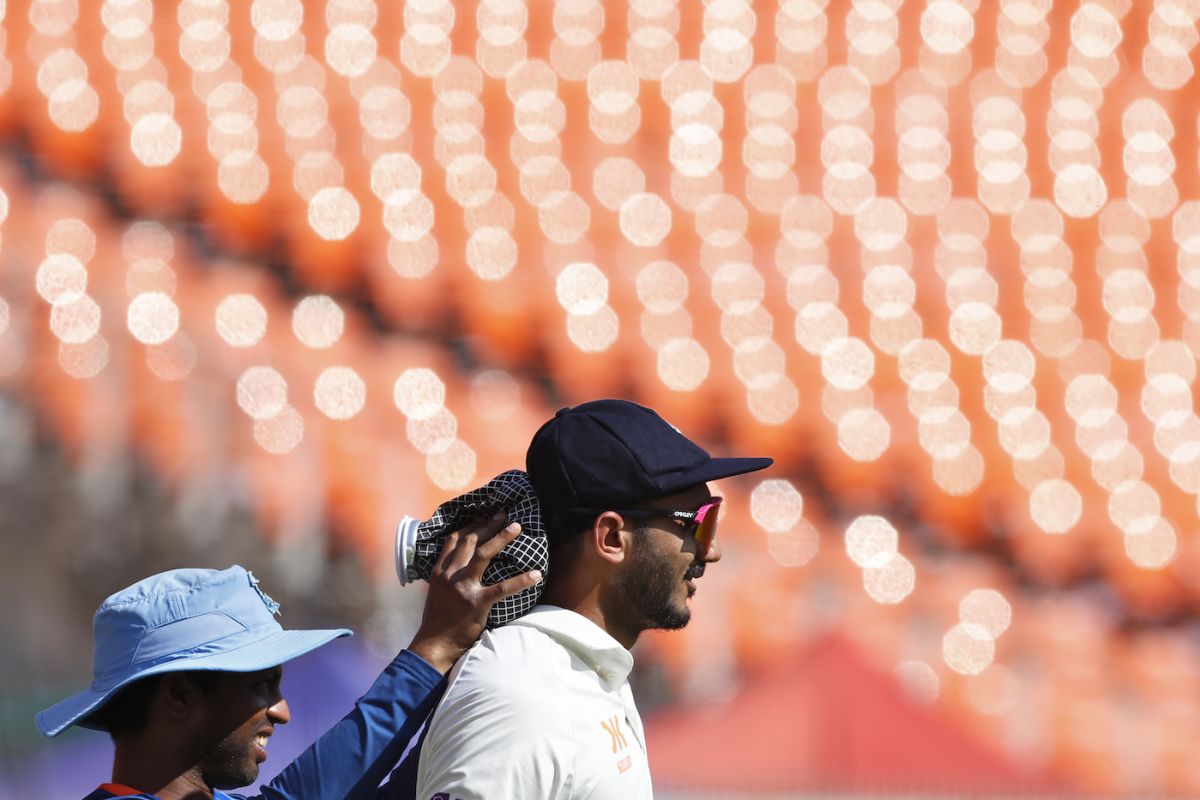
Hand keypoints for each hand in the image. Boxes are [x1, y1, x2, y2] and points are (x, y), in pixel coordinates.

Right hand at [406, 512, 541, 672]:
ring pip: (483, 554)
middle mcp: (450, 575)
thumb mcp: (437, 592)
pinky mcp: (477, 602)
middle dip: (488, 525)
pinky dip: (521, 580)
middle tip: (503, 515)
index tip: (482, 515)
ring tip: (516, 527)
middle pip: (470, 541)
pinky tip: (535, 574)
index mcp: (440, 571)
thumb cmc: (438, 620)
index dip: (470, 525)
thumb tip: (462, 565)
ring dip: (501, 538)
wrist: (434, 644)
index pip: (454, 540)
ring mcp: (463, 587)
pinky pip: (502, 588)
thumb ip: (447, 576)